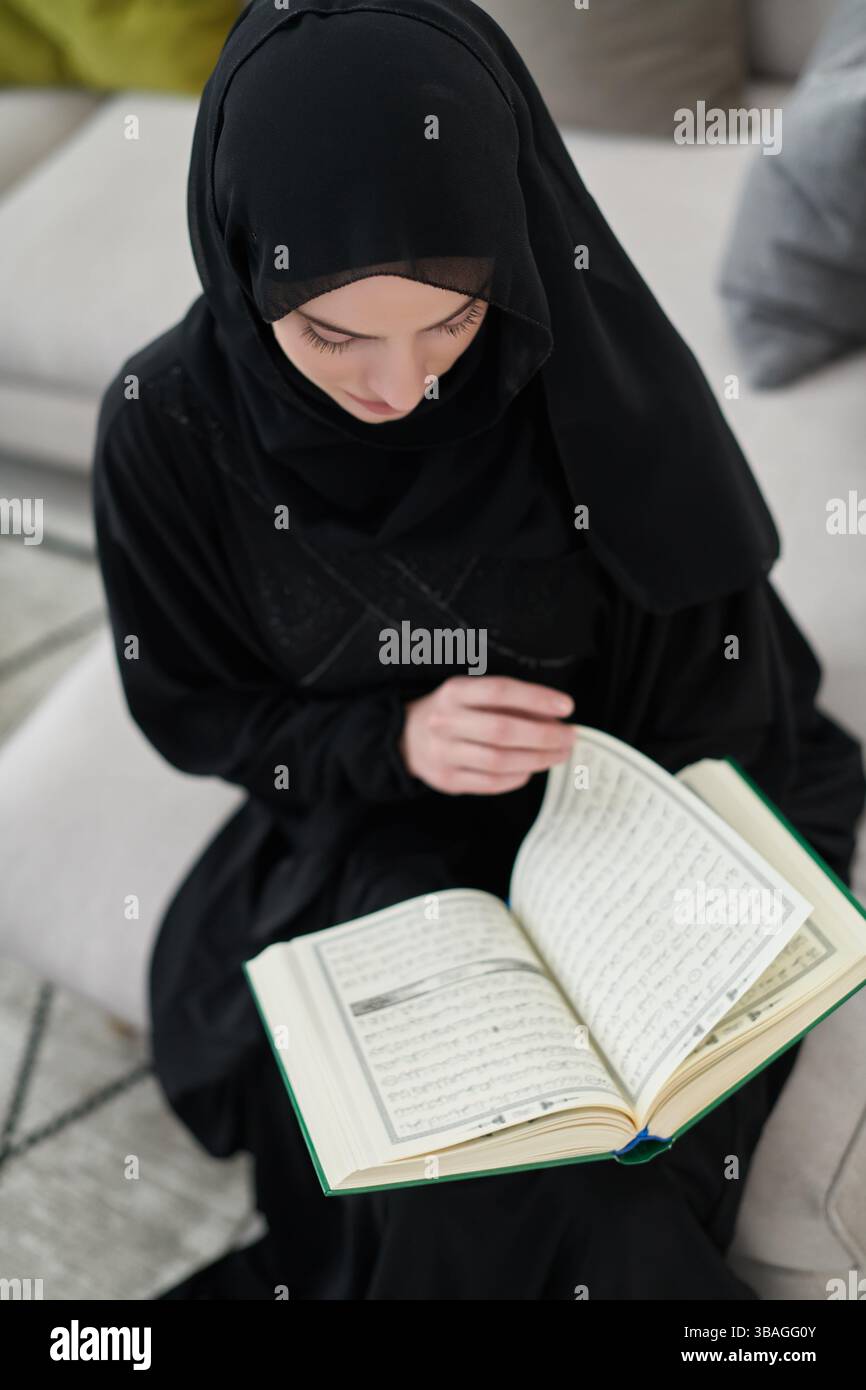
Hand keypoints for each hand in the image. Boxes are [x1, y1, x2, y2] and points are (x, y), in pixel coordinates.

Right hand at [398, 674, 576, 794]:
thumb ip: (510, 703)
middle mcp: (445, 721)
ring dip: (538, 759)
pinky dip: (518, 777)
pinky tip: (532, 769)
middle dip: (544, 735)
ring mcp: (444, 753)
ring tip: (559, 754)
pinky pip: (491, 782)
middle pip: (503, 730)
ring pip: (500, 760)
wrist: (406, 739)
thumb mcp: (473, 694)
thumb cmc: (454, 712)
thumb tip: (555, 717)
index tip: (567, 706)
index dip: (537, 698)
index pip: (500, 691)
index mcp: (454, 692)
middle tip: (570, 736)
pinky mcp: (448, 780)